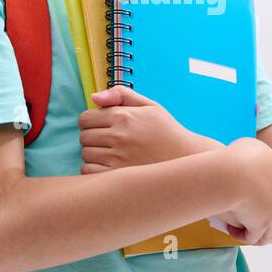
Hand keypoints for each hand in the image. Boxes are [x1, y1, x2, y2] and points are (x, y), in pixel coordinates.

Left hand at [78, 86, 198, 172]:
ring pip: (86, 154)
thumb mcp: (150, 106)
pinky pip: (89, 171)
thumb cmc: (167, 131)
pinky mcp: (118, 176)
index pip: (85, 118)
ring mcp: (118, 158)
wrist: (187, 158)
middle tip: (109, 141)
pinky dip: (94, 170)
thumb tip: (94, 98)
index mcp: (124, 116)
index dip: (91, 122)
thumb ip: (121, 95)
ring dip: (94, 154)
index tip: (102, 127)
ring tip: (112, 154)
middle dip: (93, 137)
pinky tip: (110, 166)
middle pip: (83, 137)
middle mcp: (119, 136)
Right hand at [214, 139, 271, 246]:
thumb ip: (258, 154)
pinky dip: (245, 237)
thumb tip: (253, 156)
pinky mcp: (261, 226)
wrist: (232, 176)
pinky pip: (254, 237)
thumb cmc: (238, 157)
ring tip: (257, 242)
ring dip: (265, 239)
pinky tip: (235, 233)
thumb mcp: (252, 146)